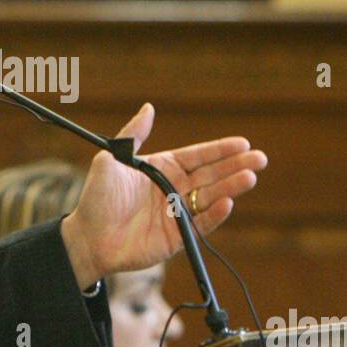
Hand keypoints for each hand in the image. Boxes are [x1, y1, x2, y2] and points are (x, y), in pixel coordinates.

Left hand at [61, 103, 266, 283]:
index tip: (243, 143)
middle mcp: (174, 189)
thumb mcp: (111, 160)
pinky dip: (214, 215)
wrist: (87, 237)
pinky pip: (200, 225)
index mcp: (163, 168)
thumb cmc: (97, 198)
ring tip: (249, 177)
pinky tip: (228, 203)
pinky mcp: (176, 237)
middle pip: (211, 175)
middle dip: (236, 166)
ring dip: (231, 188)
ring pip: (210, 198)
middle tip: (260, 158)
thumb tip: (149, 108)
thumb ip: (133, 135)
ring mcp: (177, 213)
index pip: (198, 156)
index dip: (220, 150)